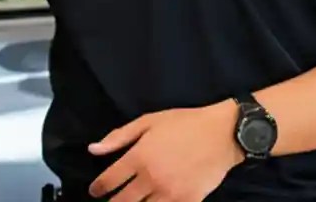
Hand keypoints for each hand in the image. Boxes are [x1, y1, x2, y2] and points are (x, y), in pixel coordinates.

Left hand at [86, 100, 243, 200]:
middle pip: (123, 201)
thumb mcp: (148, 122)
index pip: (109, 180)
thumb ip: (118, 137)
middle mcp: (151, 178)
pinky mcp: (189, 201)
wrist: (222, 134)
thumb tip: (93, 150)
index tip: (95, 191)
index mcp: (139, 157)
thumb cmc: (184, 124)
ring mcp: (171, 193)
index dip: (98, 188)